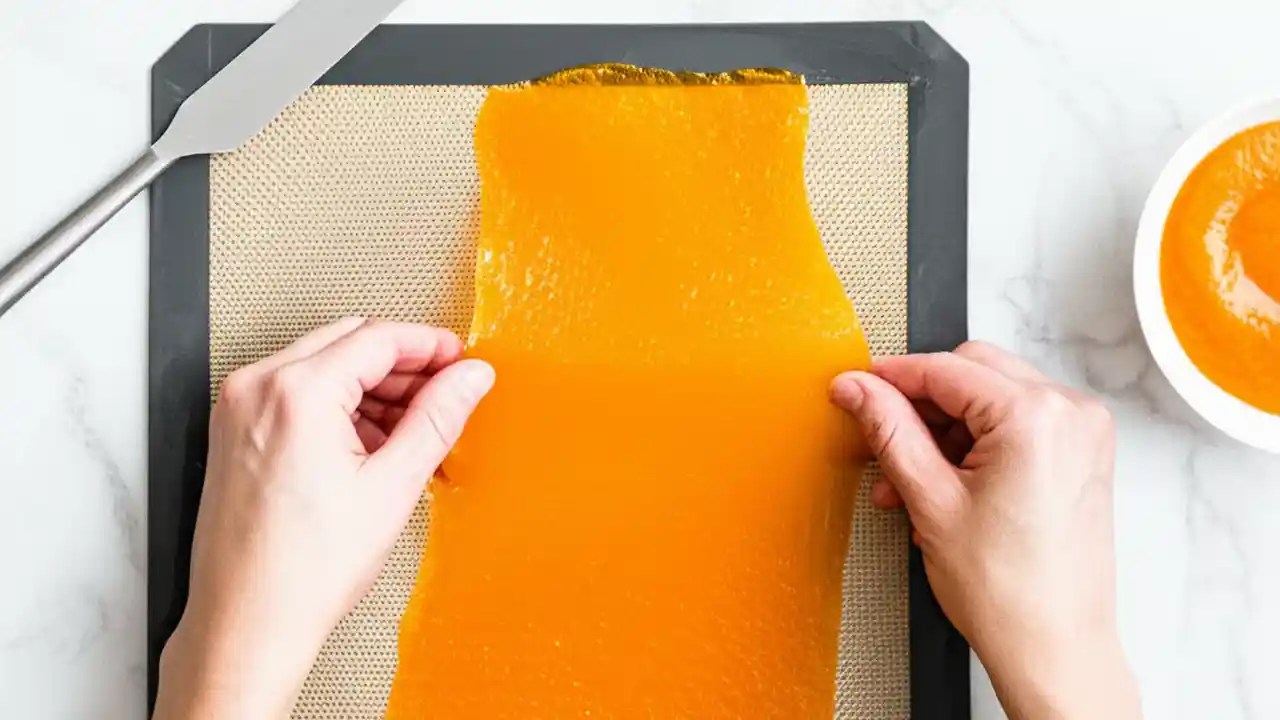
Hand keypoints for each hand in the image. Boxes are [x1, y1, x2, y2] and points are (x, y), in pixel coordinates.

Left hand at [154, 318, 494, 719]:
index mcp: (297, 393)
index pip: (378, 338)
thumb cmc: (304, 571)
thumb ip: (438, 418)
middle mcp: (258, 388)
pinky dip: (337, 403)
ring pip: (322, 363)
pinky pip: (296, 390)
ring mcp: (239, 407)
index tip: (459, 359)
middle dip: (402, 363)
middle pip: (348, 341)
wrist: (248, 622)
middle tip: (444, 391)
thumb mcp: (392, 487)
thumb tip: (470, 378)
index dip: (430, 345)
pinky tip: (369, 441)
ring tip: (411, 427)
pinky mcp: (234, 429)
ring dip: (370, 384)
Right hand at [830, 342, 1140, 719]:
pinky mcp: (1081, 454)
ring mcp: (1082, 433)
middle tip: (880, 438)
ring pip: (991, 398)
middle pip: (972, 373)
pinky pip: (1016, 423)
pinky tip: (943, 483)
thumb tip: (858, 388)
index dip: (891, 377)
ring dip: (944, 430)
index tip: (855, 387)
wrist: (1055, 648)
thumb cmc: (1009, 592)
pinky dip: (976, 444)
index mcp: (1036, 418)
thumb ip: (890, 430)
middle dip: (920, 406)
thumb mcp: (930, 500)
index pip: (946, 369)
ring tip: (908, 482)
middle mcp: (1070, 414)